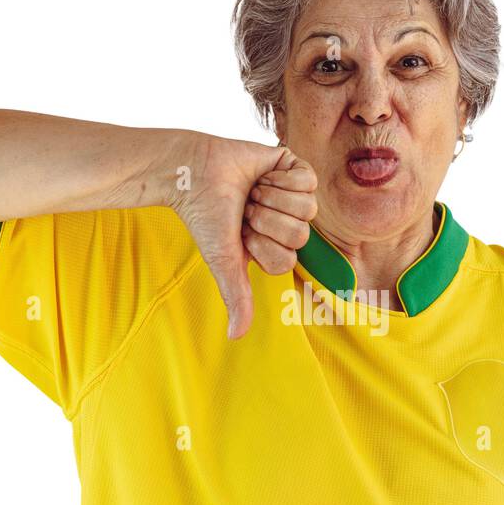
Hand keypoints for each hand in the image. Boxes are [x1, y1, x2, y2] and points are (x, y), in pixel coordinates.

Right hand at [170, 132, 317, 338]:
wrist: (195, 172)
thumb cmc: (206, 216)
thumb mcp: (223, 261)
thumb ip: (237, 296)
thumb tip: (236, 337)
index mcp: (275, 246)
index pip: (290, 259)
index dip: (263, 246)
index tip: (241, 234)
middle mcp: (288, 223)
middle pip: (301, 235)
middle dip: (266, 221)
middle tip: (246, 210)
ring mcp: (294, 195)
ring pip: (308, 208)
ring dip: (272, 199)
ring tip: (252, 192)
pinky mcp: (295, 168)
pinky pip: (308, 181)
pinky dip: (280, 178)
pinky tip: (263, 175)